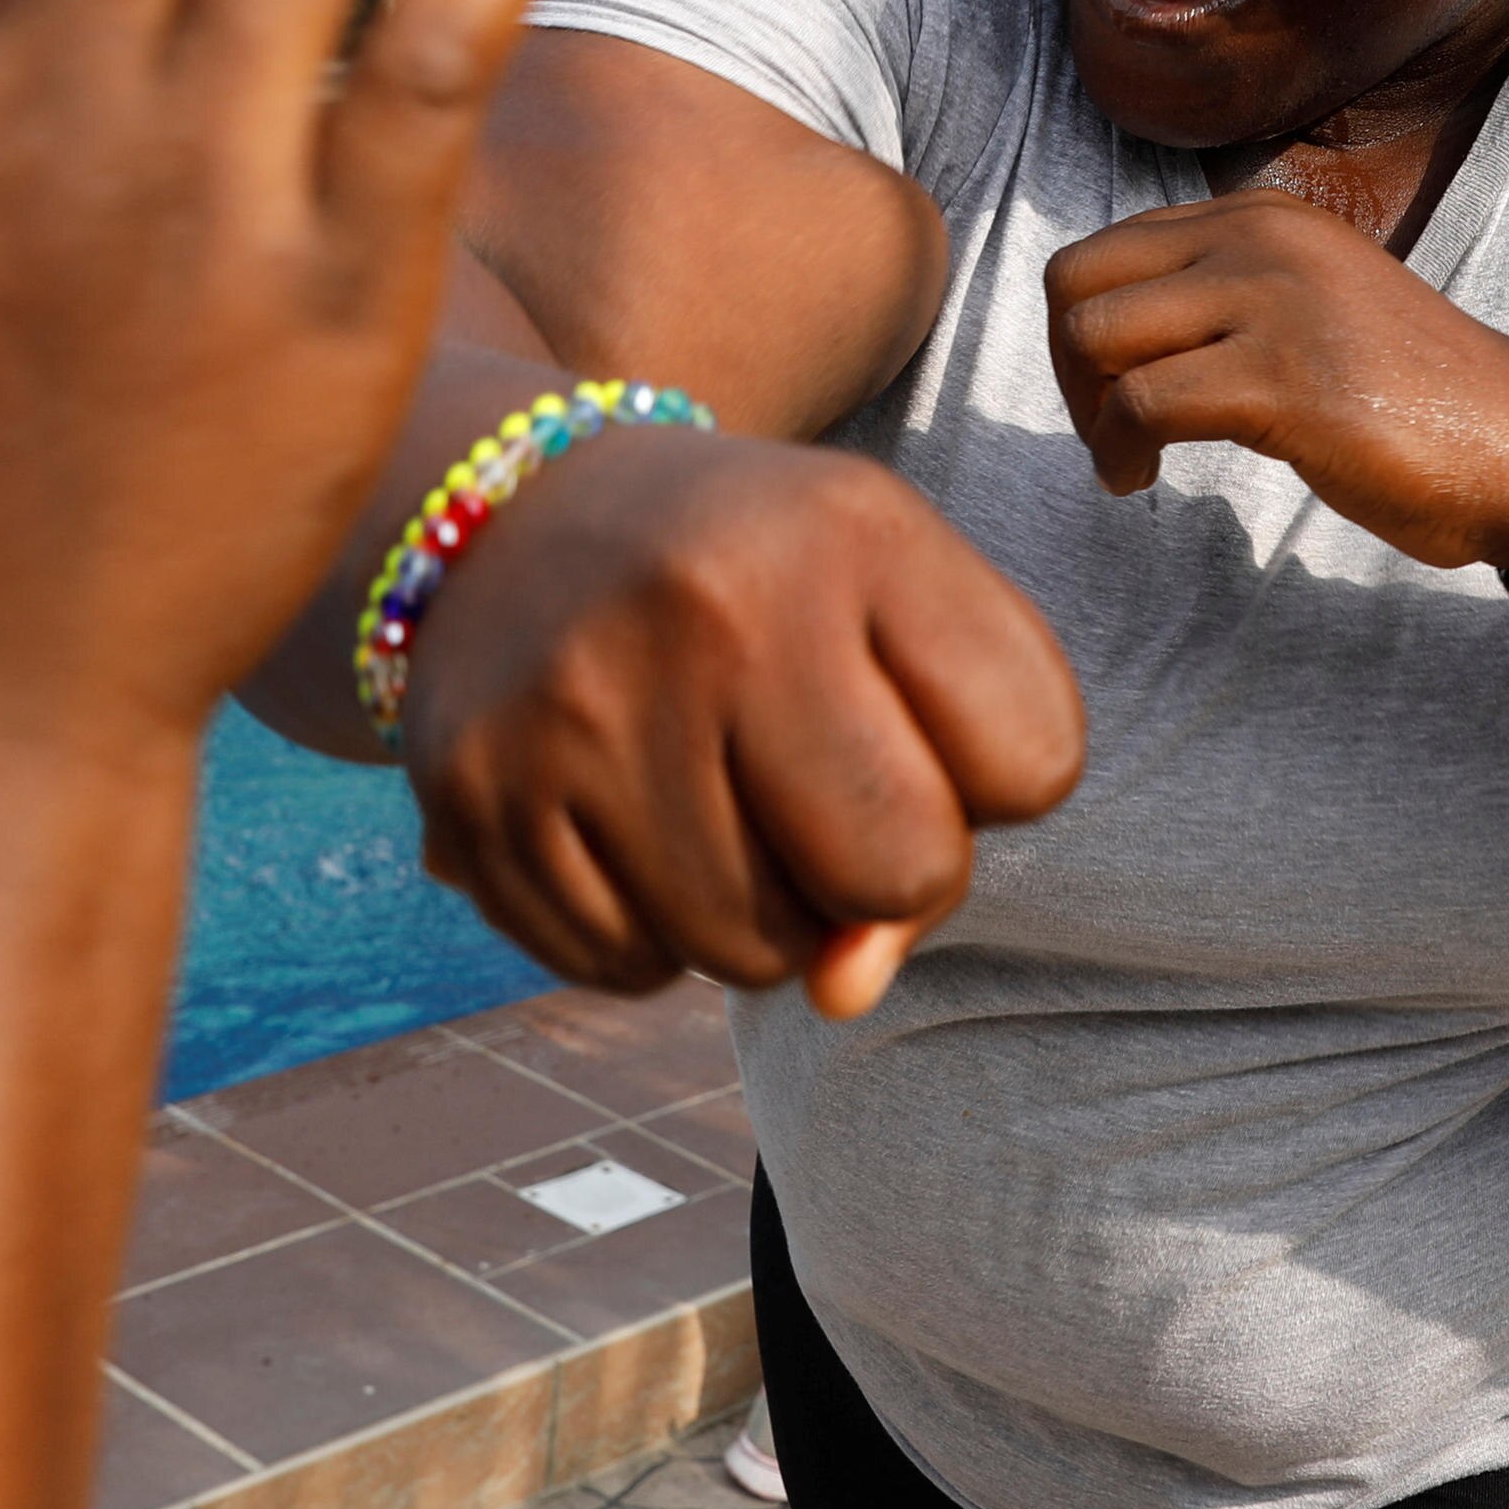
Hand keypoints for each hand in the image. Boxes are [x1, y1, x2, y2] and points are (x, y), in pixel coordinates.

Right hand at [400, 426, 1083, 1016]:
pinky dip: (647, 932)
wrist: (515, 515)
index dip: (990, 778)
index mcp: (852, 529)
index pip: (1033, 763)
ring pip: (760, 955)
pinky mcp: (475, 793)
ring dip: (760, 916)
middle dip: (878, 871)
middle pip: (896, 874)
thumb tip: (843, 993)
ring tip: (710, 794)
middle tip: (811, 786)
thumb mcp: (886, 614)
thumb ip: (942, 805)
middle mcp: (712, 606)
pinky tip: (622, 821)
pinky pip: (627, 969)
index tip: (913, 715)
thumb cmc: (756, 586)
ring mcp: (580, 706)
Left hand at [1043, 186, 1508, 566]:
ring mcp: (1271, 302)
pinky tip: (1143, 480)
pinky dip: (1119, 451)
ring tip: (1127, 460)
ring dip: (1088, 413)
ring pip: (1095, 336)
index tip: (1115, 393)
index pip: (1108, 249)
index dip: (1084, 331)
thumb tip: (1121, 328)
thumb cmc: (1414, 397)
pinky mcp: (1282, 379)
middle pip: (1077, 282)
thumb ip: (1229, 290)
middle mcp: (1259, 237)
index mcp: (1262, 214)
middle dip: (1067, 367)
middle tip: (1107, 429)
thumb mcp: (1312, 302)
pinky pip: (1140, 404)